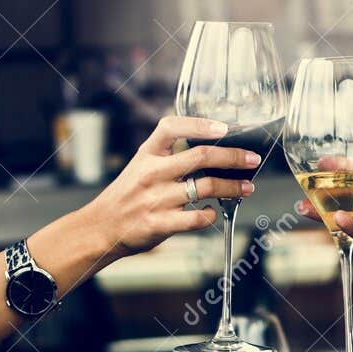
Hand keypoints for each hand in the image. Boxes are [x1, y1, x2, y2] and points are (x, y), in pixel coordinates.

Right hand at [80, 115, 259, 257]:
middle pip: (200, 156)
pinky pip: (196, 218)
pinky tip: (213, 212)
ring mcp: (156, 199)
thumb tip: (211, 151)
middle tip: (251, 160)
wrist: (102, 227)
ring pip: (205, 187)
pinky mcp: (160, 223)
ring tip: (246, 188)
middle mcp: (152, 173)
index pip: (171, 127)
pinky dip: (210, 215)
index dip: (199, 124)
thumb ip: (169, 157)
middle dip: (232, 157)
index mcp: (147, 154)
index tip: (223, 127)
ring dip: (232, 187)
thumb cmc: (127, 196)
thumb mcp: (141, 167)